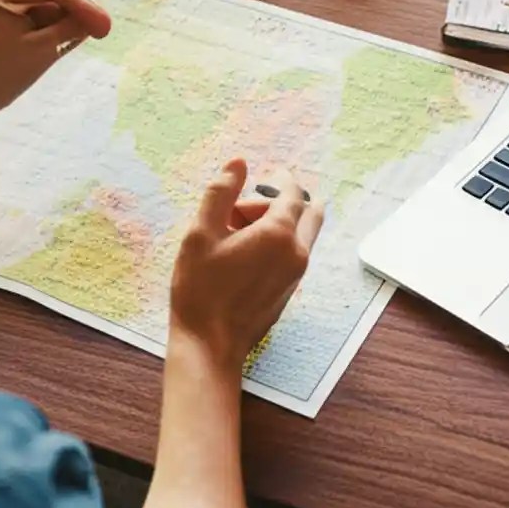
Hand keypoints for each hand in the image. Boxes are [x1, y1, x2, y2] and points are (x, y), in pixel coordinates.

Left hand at [0, 0, 111, 131]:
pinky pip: (40, 21)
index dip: (84, 3)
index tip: (104, 25)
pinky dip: (56, 29)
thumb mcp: (42, 49)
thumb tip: (101, 18)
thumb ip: (72, 28)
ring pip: (50, 7)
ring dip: (69, 20)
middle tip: (102, 31)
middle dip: (79, 10)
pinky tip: (69, 41)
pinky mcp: (9, 25)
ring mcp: (7, 8)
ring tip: (85, 38)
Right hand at [169, 159, 324, 371]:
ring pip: (301, 233)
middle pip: (308, 210)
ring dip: (276, 224)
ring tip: (232, 236)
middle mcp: (297, 252)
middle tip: (240, 211)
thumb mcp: (200, 234)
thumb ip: (220, 193)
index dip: (279, 179)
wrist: (211, 345)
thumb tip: (238, 162)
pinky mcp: (290, 289)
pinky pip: (292, 254)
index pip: (293, 191)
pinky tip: (239, 256)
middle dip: (278, 201)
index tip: (263, 175)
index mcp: (279, 234)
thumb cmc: (200, 290)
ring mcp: (297, 273)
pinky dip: (275, 244)